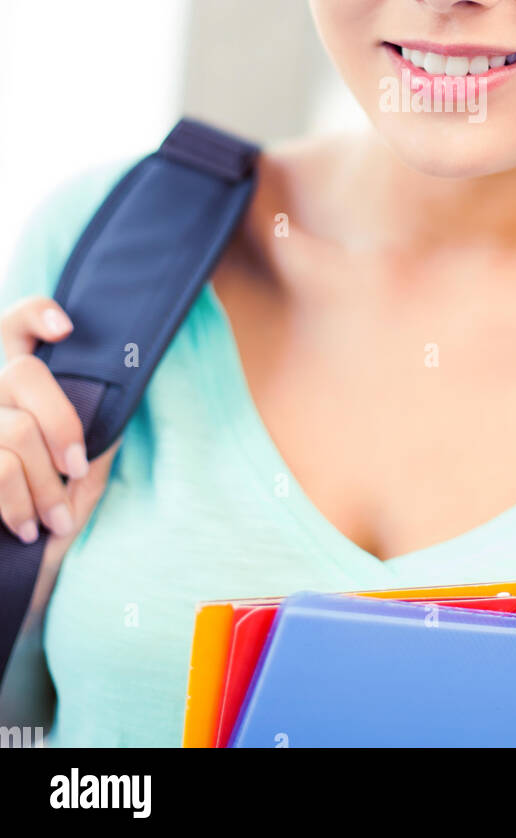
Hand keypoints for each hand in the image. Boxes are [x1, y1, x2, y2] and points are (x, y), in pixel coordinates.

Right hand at [0, 297, 120, 619]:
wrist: (15, 586)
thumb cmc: (51, 520)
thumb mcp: (83, 472)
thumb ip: (92, 429)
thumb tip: (118, 390)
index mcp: (15, 391)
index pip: (13, 325)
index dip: (34, 314)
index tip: (66, 328)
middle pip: (23, 374)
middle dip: (62, 423)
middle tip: (77, 468)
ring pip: (15, 431)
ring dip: (45, 484)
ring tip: (56, 519)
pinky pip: (0, 469)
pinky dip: (21, 503)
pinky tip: (28, 528)